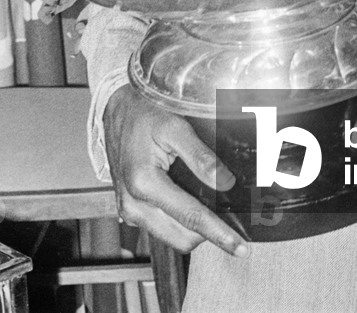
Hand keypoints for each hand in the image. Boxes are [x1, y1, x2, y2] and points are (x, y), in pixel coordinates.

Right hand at [104, 85, 248, 255]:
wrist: (118, 110)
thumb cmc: (143, 114)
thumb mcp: (175, 127)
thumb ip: (200, 156)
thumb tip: (225, 183)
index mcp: (143, 183)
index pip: (190, 217)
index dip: (218, 233)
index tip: (238, 246)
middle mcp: (133, 204)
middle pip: (180, 238)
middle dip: (208, 234)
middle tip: (233, 224)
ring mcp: (129, 209)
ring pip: (171, 236)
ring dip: (194, 230)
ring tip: (216, 213)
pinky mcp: (130, 209)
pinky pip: (161, 226)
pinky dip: (180, 222)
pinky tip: (195, 205)